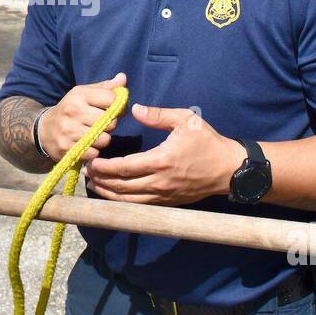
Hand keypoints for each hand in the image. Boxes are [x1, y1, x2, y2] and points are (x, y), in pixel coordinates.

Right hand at [37, 73, 125, 161]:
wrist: (44, 129)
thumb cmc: (71, 109)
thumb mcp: (84, 94)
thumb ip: (106, 87)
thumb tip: (123, 77)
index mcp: (79, 95)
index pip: (112, 99)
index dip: (119, 106)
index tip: (115, 109)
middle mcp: (73, 111)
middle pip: (110, 122)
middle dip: (110, 124)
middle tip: (102, 124)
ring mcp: (69, 131)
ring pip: (104, 139)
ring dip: (103, 139)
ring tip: (95, 135)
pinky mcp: (67, 148)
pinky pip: (94, 153)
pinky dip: (93, 151)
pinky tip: (87, 145)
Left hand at [84, 103, 243, 205]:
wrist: (229, 169)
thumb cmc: (208, 142)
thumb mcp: (186, 120)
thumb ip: (158, 115)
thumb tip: (134, 109)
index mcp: (161, 161)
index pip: (125, 167)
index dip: (104, 166)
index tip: (91, 161)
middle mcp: (160, 182)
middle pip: (122, 187)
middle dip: (101, 180)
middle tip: (86, 172)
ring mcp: (164, 196)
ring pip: (128, 200)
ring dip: (109, 193)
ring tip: (94, 185)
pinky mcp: (168, 203)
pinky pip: (140, 205)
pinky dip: (123, 201)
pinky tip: (114, 194)